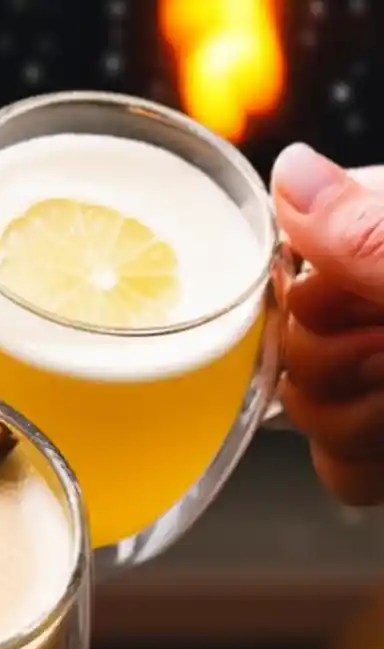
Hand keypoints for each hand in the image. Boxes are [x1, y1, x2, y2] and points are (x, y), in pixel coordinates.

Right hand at [271, 144, 383, 504]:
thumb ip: (375, 233)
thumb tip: (290, 170)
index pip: (295, 237)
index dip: (306, 285)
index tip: (355, 304)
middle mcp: (379, 301)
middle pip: (287, 332)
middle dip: (335, 364)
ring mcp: (383, 374)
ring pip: (303, 405)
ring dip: (355, 424)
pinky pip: (336, 466)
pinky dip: (363, 467)